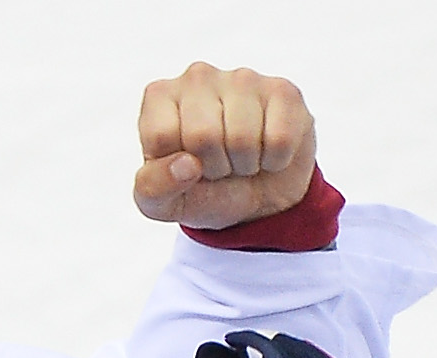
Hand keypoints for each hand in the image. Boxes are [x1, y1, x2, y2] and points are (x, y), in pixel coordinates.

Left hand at [134, 63, 315, 230]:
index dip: (177, 167)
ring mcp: (242, 78)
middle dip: (213, 167)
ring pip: (242, 137)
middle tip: (218, 165)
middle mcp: (198, 76)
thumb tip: (187, 165)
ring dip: (245, 164)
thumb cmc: (201, 190)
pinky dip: (275, 160)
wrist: (255, 198)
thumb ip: (153, 187)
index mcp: (160, 96)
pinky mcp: (283, 91)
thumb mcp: (162, 202)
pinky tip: (267, 150)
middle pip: (203, 136)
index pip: (162, 135)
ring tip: (241, 158)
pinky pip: (280, 139)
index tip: (185, 166)